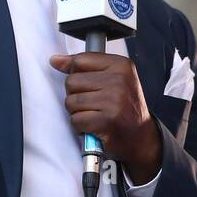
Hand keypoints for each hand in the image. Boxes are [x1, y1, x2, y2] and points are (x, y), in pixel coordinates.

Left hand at [48, 52, 162, 183]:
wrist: (140, 136)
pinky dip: (81, 126)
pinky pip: (75, 120)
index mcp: (121, 66)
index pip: (80, 61)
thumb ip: (84, 67)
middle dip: (77, 95)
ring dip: (78, 112)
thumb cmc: (124, 107)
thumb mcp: (112, 79)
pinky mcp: (107, 121)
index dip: (76, 74)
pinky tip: (95, 125)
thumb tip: (56, 60)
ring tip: (95, 114)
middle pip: (71, 81)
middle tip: (95, 103)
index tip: (87, 84)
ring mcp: (114, 101)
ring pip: (71, 101)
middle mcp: (119, 81)